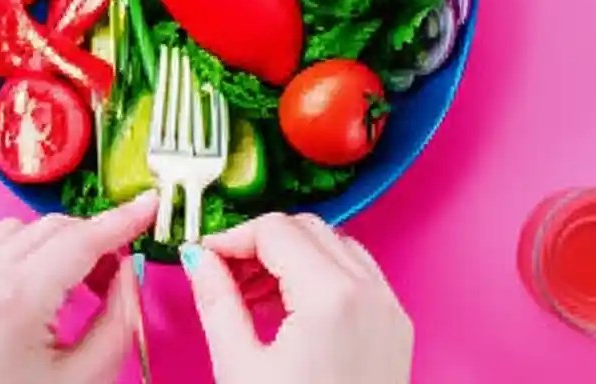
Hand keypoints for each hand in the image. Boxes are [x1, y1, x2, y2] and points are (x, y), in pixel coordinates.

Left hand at [0, 193, 156, 383]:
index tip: (148, 205)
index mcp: (19, 300)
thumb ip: (118, 321)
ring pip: (16, 229)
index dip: (122, 220)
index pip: (82, 240)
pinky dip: (6, 249)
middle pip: (53, 229)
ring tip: (64, 288)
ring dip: (49, 245)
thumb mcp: (84, 379)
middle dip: (91, 242)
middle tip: (111, 278)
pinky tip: (20, 281)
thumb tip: (128, 274)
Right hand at [181, 213, 412, 383]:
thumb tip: (199, 258)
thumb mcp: (239, 365)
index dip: (233, 237)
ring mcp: (390, 310)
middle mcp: (370, 292)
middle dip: (261, 244)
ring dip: (292, 257)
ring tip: (253, 297)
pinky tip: (290, 310)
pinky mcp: (397, 328)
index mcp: (331, 296)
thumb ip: (216, 299)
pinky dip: (322, 276)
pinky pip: (358, 275)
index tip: (205, 257)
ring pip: (336, 246)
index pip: (275, 230)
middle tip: (224, 275)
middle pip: (308, 229)